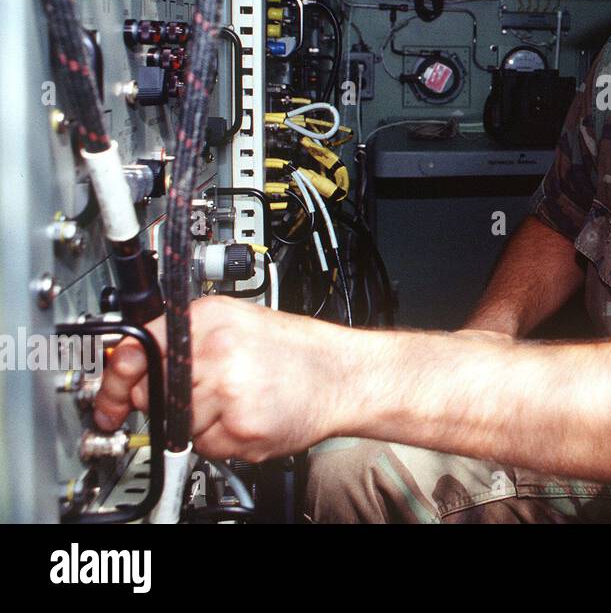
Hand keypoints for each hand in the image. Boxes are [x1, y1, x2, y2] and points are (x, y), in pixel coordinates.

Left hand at [94, 294, 350, 461]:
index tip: (111, 399)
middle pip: (154, 394)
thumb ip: (185, 335)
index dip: (116, 380)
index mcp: (210, 319)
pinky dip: (223, 440)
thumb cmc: (296, 351)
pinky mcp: (241, 431)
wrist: (344, 376)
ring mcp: (228, 393)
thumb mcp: (236, 320)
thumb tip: (133, 359)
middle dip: (171, 402)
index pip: (137, 350)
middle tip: (208, 393)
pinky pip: (206, 446)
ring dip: (199, 423)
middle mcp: (215, 353)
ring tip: (237, 402)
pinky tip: (249, 417)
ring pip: (178, 425)